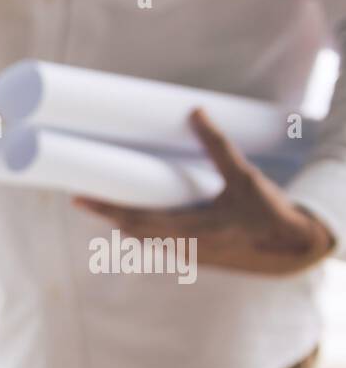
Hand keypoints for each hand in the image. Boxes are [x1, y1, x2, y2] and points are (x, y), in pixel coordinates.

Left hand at [74, 108, 333, 274]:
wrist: (290, 248)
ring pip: (142, 239)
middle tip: (81, 194)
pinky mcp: (192, 256)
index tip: (79, 197)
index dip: (104, 209)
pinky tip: (135, 214)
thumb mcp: (244, 176)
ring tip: (102, 200)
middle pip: (130, 230)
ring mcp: (185, 255)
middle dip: (106, 212)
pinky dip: (142, 227)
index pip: (134, 220)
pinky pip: (158, 242)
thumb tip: (195, 111)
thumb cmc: (267, 212)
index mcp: (190, 230)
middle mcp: (181, 247)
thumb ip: (216, 145)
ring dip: (122, 220)